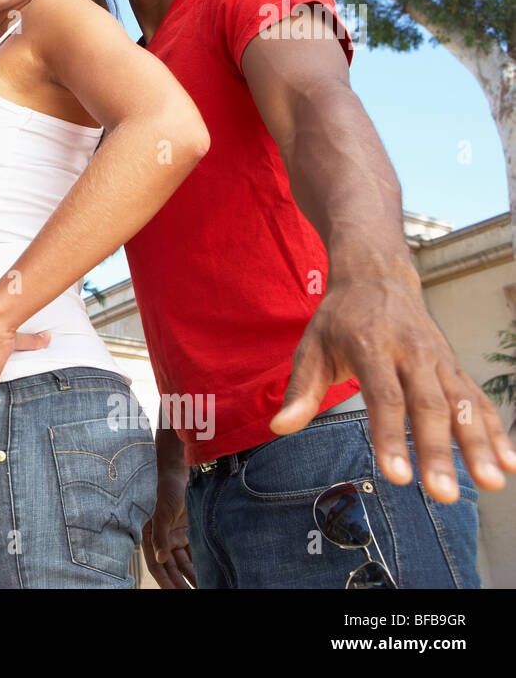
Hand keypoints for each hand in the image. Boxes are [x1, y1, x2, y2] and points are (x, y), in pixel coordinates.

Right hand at [142, 469, 195, 588]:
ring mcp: (179, 538)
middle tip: (190, 596)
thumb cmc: (169, 491)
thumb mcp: (163, 512)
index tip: (173, 593)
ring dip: (192, 577)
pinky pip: (196, 554)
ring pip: (185, 564)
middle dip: (179, 584)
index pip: (156, 565)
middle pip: (172, 568)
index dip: (164, 581)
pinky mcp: (192, 534)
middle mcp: (164, 540)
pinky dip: (201, 565)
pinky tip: (211, 575)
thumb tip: (161, 559)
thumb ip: (159, 536)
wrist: (185, 474)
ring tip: (205, 589)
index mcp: (152, 537)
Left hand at [271, 272, 515, 503]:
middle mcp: (412, 352)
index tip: (398, 477)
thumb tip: (278, 429)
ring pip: (463, 404)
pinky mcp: (454, 366)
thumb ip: (301, 391)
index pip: (384, 397)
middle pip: (428, 406)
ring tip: (491, 484)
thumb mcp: (311, 347)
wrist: (376, 276)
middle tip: (444, 495)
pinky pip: (479, 399)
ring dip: (479, 445)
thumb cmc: (339, 319)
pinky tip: (509, 463)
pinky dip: (496, 430)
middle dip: (437, 452)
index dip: (390, 437)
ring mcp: (439, 359)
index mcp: (372, 346)